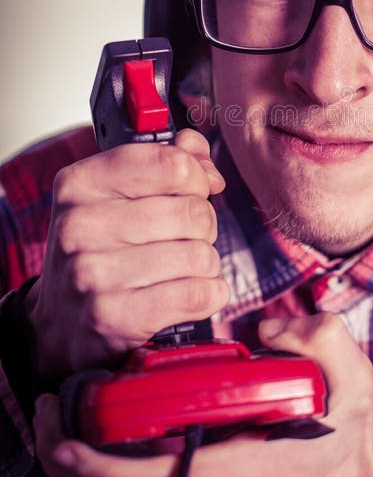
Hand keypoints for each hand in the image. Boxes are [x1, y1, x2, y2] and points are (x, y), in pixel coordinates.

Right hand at [26, 129, 229, 380]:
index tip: (193, 190)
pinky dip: (210, 295)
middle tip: (184, 239)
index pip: (172, 163)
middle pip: (193, 211)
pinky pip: (197, 295)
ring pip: (199, 255)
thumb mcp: (114, 196)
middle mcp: (80, 226)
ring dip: (205, 265)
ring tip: (181, 270)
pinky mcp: (113, 317)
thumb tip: (199, 152)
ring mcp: (92, 274)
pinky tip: (193, 294)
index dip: (197, 177)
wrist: (58, 324)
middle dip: (203, 227)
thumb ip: (164, 162)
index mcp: (80, 184)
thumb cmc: (96, 252)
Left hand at [34, 314, 372, 476]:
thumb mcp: (355, 386)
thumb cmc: (347, 448)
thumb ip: (320, 340)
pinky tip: (96, 452)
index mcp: (254, 470)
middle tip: (46, 419)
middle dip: (75, 465)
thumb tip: (266, 326)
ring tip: (57, 431)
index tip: (72, 425)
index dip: (108, 462)